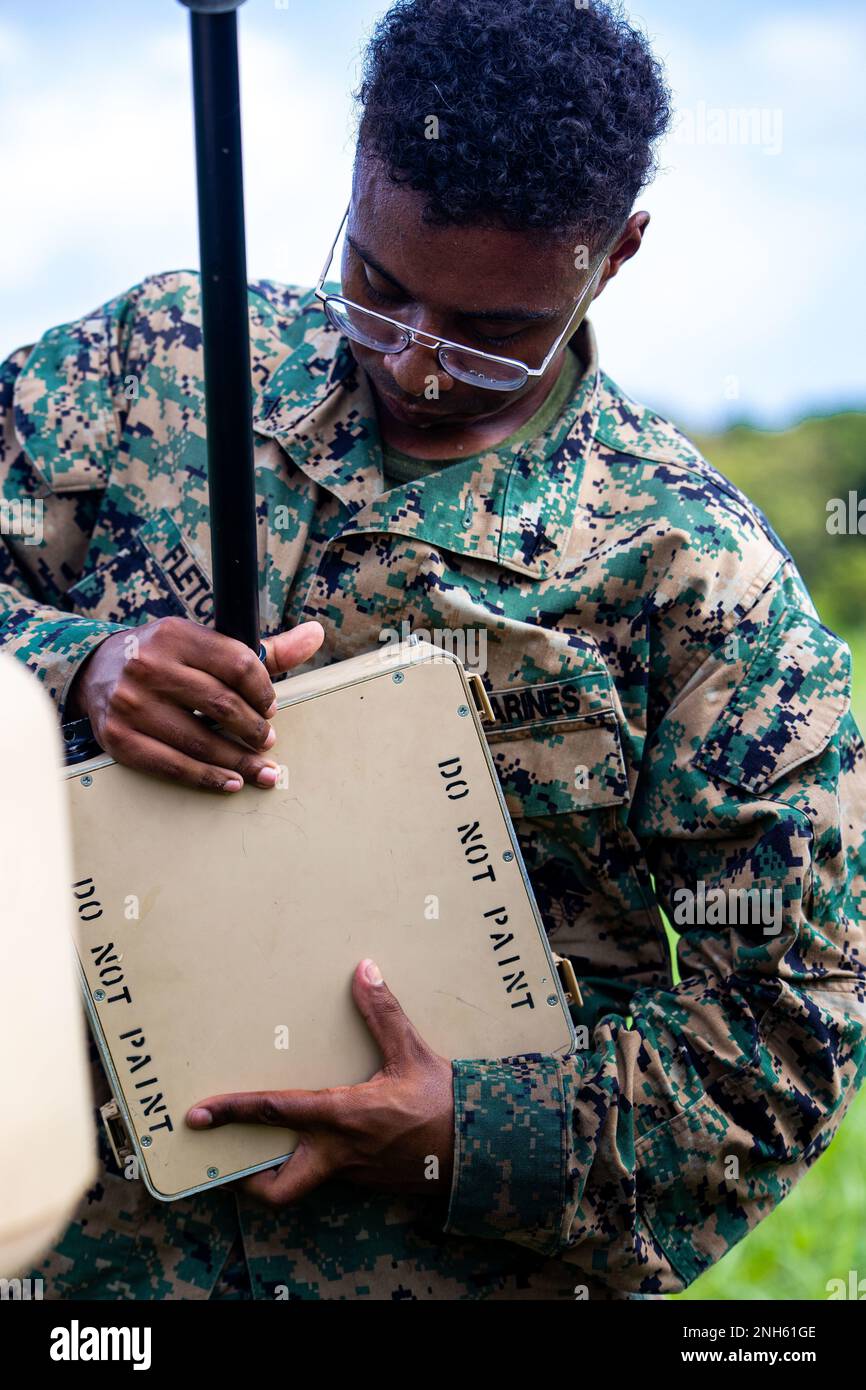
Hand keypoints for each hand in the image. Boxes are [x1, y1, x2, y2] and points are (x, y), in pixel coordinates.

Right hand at [68, 615, 323, 791]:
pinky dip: (208, 778)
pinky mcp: (119, 738)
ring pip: (201, 741)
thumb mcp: (204, 644)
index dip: (264, 692)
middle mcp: (149, 666)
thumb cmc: (165, 658)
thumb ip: (261, 650)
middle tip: (267, 742)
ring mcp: (131, 704)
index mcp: (175, 635)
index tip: (271, 709)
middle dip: (254, 729)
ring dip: (239, 760)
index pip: (238, 664)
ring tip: (261, 768)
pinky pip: (173, 765)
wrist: (96, 671)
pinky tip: (231, 781)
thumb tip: (316, 636)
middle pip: (222, 704)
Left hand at [186, 960, 454, 1204]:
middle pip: (277, 1188)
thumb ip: (384, 1013)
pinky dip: (314, 1163)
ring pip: (301, 1184)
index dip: (235, 1111)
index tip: (200, 1115)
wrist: (482, 1149)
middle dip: (245, 1180)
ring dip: (279, 1171)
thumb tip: (365, 970)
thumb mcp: (413, 1053)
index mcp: (344, 1115)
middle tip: (226, 1162)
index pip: (277, 1112)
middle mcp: (339, 1152)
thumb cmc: (444, 1103)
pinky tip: (320, 1142)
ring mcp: (352, 1172)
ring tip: (264, 1150)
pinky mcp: (368, 1181)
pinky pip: (330, 1177)